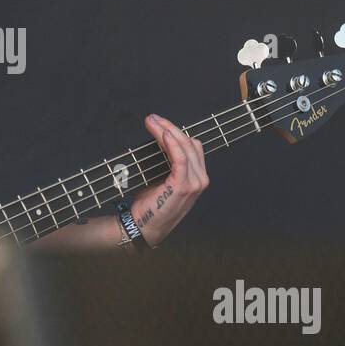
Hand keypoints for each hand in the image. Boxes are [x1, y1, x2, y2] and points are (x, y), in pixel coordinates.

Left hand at [127, 113, 208, 247]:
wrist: (144, 227)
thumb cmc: (150, 204)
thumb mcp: (161, 178)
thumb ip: (166, 162)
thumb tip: (158, 139)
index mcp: (197, 177)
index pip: (192, 146)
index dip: (176, 131)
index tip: (158, 122)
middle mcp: (200, 179)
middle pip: (189, 143)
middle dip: (170, 127)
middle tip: (152, 118)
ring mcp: (195, 183)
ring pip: (185, 147)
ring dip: (167, 131)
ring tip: (152, 122)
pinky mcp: (183, 186)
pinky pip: (180, 158)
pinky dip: (172, 144)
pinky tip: (163, 134)